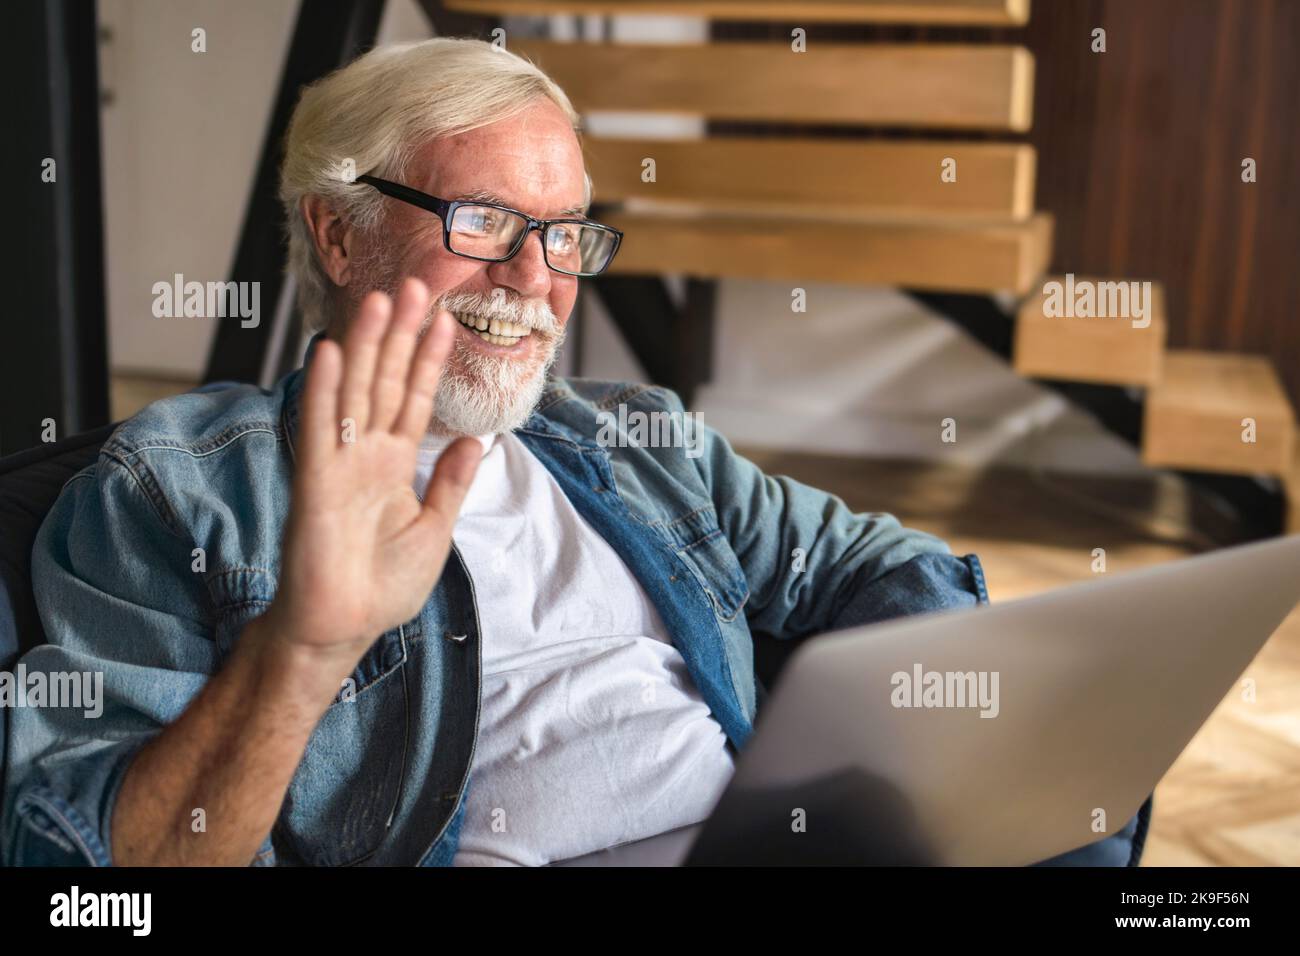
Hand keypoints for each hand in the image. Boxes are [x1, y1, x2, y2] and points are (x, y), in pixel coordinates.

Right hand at [263, 278, 480, 672]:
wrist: (345, 627)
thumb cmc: (384, 585)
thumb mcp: (435, 529)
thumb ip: (451, 483)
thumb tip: (476, 440)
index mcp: (394, 465)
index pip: (414, 400)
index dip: (427, 360)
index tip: (443, 319)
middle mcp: (366, 455)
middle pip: (384, 382)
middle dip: (399, 335)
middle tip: (412, 284)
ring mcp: (339, 464)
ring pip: (355, 393)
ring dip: (365, 347)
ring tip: (378, 301)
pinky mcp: (316, 483)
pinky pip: (320, 430)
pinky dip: (324, 392)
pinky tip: (329, 352)